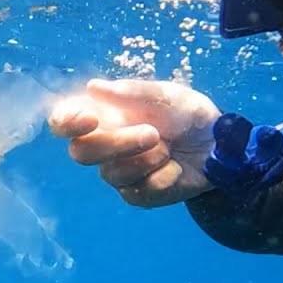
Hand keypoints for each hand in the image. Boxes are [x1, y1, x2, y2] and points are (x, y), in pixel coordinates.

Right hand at [48, 78, 221, 207]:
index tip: (90, 119)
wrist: (219, 145)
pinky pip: (138, 192)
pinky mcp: (136, 194)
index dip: (66, 122)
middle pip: (81, 153)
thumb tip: (92, 87)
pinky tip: (175, 168)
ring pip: (111, 174)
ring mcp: (117, 172)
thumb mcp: (164, 94)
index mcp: (101, 115)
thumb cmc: (186, 114)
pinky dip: (163, 177)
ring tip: (169, 148)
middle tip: (152, 133)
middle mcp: (103, 145)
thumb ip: (130, 92)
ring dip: (146, 159)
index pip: (63, 122)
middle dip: (117, 143)